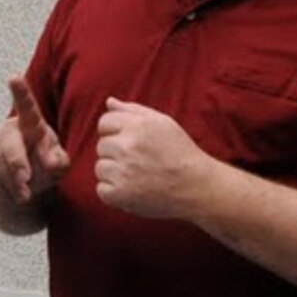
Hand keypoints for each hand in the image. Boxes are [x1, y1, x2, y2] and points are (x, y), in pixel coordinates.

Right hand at [0, 76, 71, 206]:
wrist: (24, 185)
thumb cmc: (44, 165)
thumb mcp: (59, 164)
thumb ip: (59, 161)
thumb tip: (51, 161)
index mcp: (32, 124)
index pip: (27, 106)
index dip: (21, 92)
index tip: (13, 78)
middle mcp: (10, 129)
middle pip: (8, 141)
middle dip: (16, 163)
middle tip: (26, 181)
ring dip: (10, 182)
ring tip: (24, 195)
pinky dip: (0, 188)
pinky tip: (11, 194)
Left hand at [95, 97, 215, 218]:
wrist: (196, 186)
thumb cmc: (180, 152)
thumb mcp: (162, 122)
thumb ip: (133, 110)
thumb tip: (109, 102)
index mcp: (136, 125)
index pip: (104, 123)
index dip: (114, 132)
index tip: (129, 143)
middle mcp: (127, 146)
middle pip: (101, 146)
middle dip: (116, 153)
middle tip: (139, 161)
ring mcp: (123, 171)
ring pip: (100, 168)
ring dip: (114, 173)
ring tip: (137, 175)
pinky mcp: (121, 194)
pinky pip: (102, 189)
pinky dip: (114, 192)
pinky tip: (133, 189)